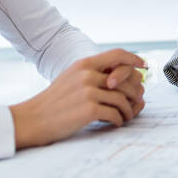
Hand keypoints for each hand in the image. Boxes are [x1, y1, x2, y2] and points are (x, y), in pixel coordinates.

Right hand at [11, 48, 146, 147]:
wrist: (33, 119)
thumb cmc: (53, 102)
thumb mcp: (70, 78)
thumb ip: (91, 74)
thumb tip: (119, 77)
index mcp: (83, 64)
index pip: (117, 54)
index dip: (134, 59)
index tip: (144, 66)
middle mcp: (87, 75)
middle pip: (125, 80)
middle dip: (135, 93)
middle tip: (137, 102)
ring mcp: (88, 92)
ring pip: (122, 99)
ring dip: (128, 110)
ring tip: (125, 116)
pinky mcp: (89, 110)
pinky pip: (115, 114)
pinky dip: (119, 120)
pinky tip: (115, 123)